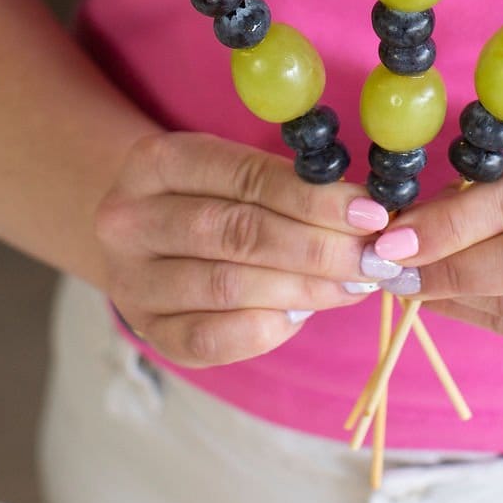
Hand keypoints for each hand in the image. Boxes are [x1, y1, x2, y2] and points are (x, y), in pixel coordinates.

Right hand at [95, 130, 386, 367]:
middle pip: (238, 233)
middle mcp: (130, 219)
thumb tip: (366, 217)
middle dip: (318, 248)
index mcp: (156, 162)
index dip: (314, 198)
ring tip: (353, 284)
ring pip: (227, 287)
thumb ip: (290, 186)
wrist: (144, 236)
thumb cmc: (210, 196)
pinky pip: (209, 340)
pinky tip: (303, 314)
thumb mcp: (234, 172)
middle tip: (372, 258)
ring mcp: (130, 280)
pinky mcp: (146, 330)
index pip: (245, 177)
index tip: (371, 214)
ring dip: (303, 289)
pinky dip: (265, 329)